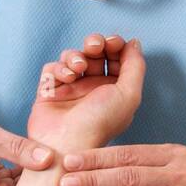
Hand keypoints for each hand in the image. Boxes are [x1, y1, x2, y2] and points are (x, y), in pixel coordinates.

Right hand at [26, 34, 143, 152]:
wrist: (66, 142)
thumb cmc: (100, 123)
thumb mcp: (129, 94)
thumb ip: (135, 66)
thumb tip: (134, 42)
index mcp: (115, 89)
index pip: (116, 57)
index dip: (115, 44)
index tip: (113, 42)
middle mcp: (93, 88)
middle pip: (94, 52)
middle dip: (95, 43)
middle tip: (95, 46)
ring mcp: (71, 89)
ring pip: (72, 56)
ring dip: (76, 55)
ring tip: (79, 67)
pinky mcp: (50, 91)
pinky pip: (53, 67)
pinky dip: (59, 67)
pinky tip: (66, 78)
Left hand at [57, 143, 185, 185]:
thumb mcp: (173, 172)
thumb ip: (143, 169)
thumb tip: (93, 169)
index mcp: (173, 154)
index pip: (128, 154)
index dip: (97, 157)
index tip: (69, 160)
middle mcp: (181, 172)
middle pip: (128, 174)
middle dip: (92, 178)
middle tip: (64, 181)